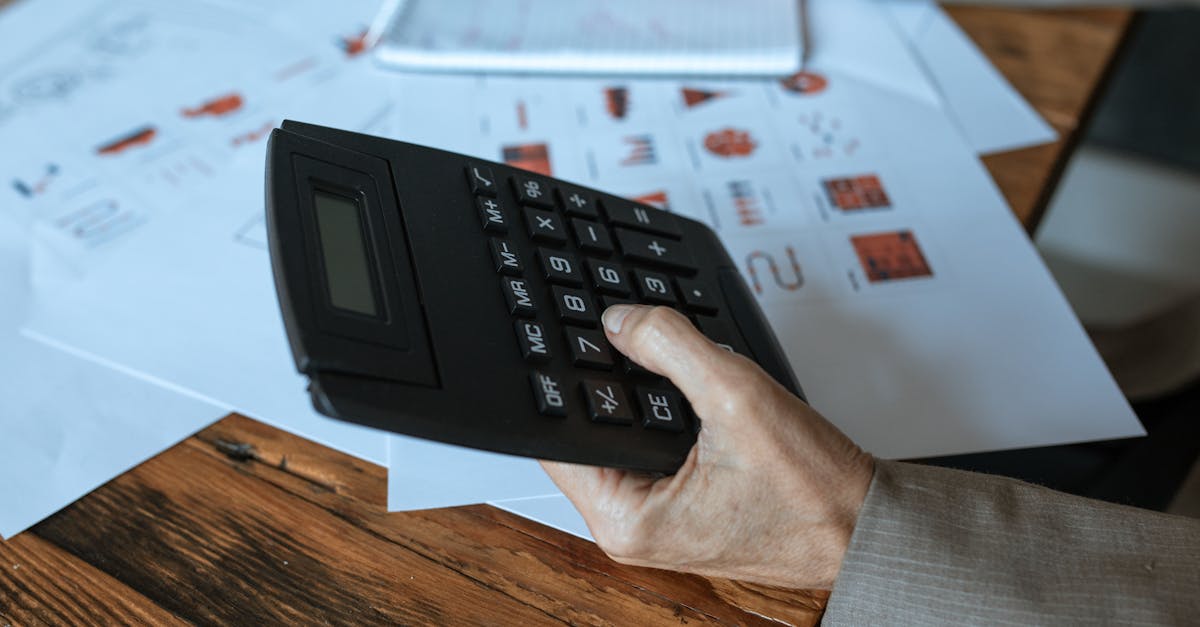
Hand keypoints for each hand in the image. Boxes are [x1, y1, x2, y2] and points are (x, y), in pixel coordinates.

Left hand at [540, 305, 874, 589]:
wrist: (863, 524)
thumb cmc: (813, 490)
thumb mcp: (736, 397)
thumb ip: (670, 346)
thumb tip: (620, 321)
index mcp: (627, 521)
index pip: (560, 439)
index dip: (567, 381)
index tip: (576, 338)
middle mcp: (632, 527)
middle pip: (589, 436)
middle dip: (607, 386)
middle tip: (623, 336)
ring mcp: (656, 518)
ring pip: (621, 439)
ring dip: (637, 399)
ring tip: (656, 360)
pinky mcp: (679, 505)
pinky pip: (650, 449)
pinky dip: (660, 415)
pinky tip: (680, 388)